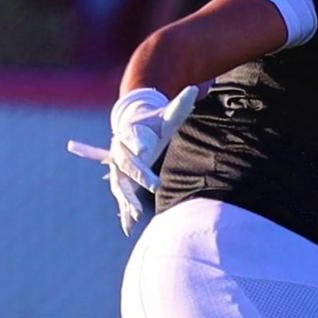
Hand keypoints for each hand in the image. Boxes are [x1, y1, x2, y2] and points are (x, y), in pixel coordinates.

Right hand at [66, 84, 200, 232]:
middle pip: (127, 166)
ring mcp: (119, 169)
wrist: (133, 125)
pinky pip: (122, 198)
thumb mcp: (168, 112)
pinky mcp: (122, 181)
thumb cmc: (154, 120)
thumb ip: (181, 102)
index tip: (147, 150)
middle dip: (139, 175)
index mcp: (131, 134)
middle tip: (153, 185)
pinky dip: (124, 213)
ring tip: (135, 214)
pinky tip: (129, 230)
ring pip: (121, 186)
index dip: (140, 143)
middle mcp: (121, 153)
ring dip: (127, 200)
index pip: (135, 139)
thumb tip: (198, 88)